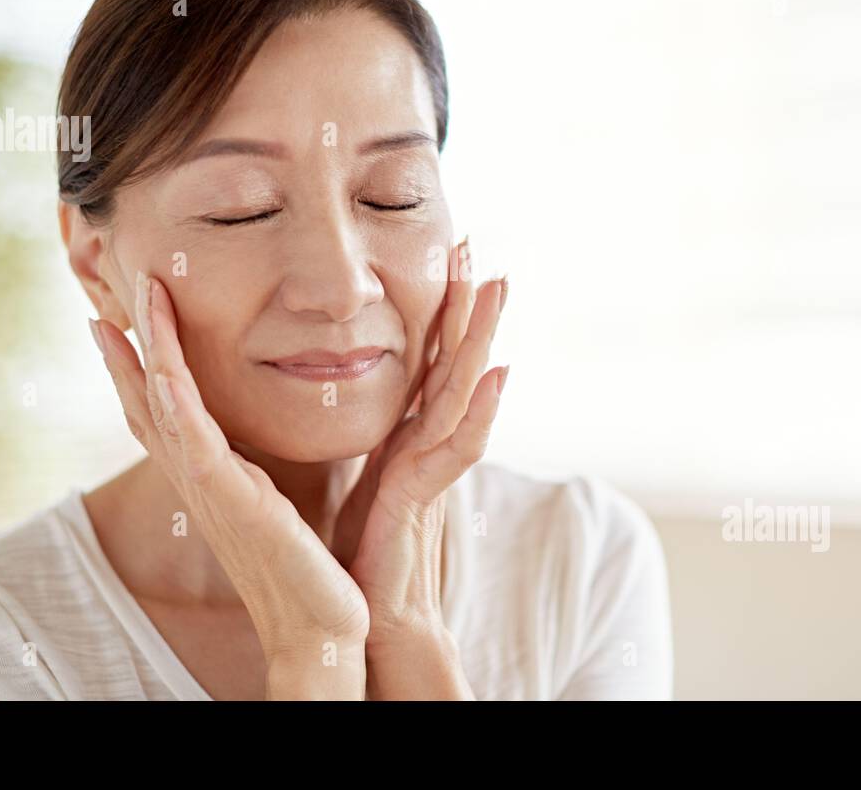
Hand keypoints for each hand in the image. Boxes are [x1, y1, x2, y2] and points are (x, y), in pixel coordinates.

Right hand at [91, 268, 369, 696]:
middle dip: (126, 352)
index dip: (138, 367)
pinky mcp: (230, 498)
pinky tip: (161, 366)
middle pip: (145, 403)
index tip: (125, 320)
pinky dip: (174, 398)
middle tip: (106, 301)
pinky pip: (193, 439)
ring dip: (146, 353)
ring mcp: (208, 487)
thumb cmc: (309, 569)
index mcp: (212, 476)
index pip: (164, 411)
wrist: (319, 626)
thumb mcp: (281, 502)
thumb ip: (265, 468)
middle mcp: (198, 479)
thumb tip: (266, 440)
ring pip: (163, 407)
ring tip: (133, 304)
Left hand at [339, 237, 507, 693]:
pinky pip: (455, 448)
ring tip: (498, 288)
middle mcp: (426, 440)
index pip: (432, 355)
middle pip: (455, 360)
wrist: (369, 612)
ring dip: (482, 339)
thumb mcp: (366, 473)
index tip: (450, 253)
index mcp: (407, 430)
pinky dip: (480, 412)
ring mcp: (430, 465)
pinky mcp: (422, 495)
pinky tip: (497, 377)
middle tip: (478, 247)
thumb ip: (380, 433)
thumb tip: (378, 395)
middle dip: (469, 304)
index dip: (444, 306)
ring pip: (463, 389)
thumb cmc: (362, 548)